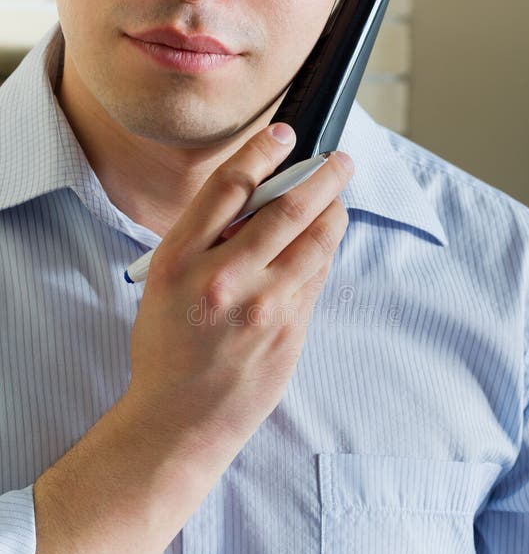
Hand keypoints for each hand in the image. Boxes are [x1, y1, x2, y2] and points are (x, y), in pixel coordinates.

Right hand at [122, 123, 352, 476]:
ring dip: (333, 213)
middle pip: (288, 208)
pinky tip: (322, 244)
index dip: (262, 151)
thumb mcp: (164, 284)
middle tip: (341, 160)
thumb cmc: (167, 349)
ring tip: (337, 201)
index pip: (229, 187)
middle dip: (324, 175)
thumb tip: (258, 203)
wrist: (178, 420)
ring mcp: (261, 308)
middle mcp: (223, 279)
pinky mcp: (289, 332)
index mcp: (179, 260)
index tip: (284, 134)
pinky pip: (317, 278)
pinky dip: (323, 253)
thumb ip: (204, 243)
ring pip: (316, 242)